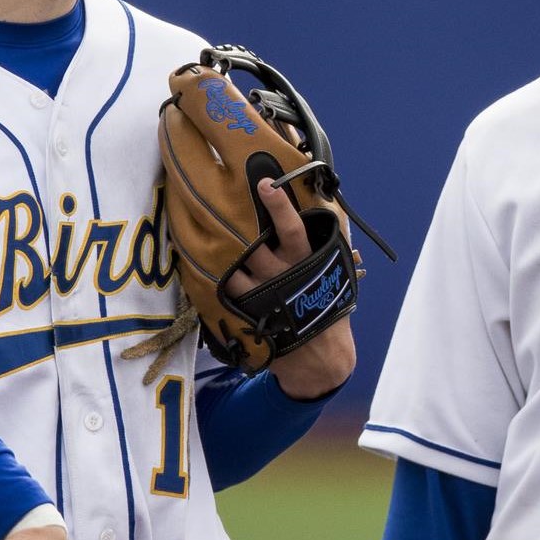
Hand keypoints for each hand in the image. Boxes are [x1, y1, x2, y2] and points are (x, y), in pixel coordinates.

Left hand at [224, 177, 357, 398]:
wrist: (318, 354)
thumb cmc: (329, 306)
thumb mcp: (337, 273)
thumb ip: (332, 245)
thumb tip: (333, 213)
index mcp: (306, 260)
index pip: (292, 228)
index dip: (279, 206)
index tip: (265, 185)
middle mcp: (280, 273)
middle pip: (252, 244)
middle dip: (236, 224)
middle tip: (217, 200)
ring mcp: (260, 293)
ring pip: (231, 266)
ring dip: (219, 251)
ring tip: (204, 230)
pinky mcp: (246, 311)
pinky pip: (223, 289)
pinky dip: (213, 276)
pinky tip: (202, 263)